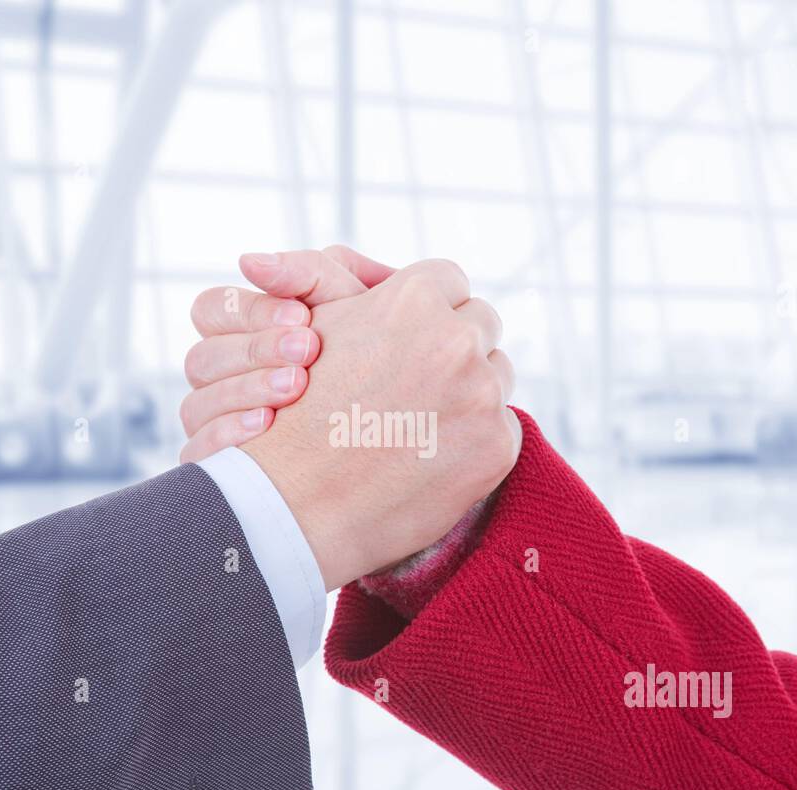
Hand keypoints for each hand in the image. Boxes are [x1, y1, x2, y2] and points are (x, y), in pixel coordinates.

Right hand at [178, 246, 393, 462]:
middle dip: (255, 352)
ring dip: (244, 392)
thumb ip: (308, 273)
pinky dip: (227, 435)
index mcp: (239, 332)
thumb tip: (249, 262)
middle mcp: (220, 377)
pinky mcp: (221, 466)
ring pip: (197, 405)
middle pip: (202, 359)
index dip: (249, 312)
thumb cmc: (374, 348)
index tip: (302, 317)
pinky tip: (267, 426)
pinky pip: (199, 453)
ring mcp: (215, 422)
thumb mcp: (350, 303)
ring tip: (297, 388)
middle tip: (308, 351)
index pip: (212, 310)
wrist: (408, 413)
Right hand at [240, 258, 520, 589]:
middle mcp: (455, 340)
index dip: (428, 309)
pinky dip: (476, 439)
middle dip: (456, 345)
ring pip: (498, 373)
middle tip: (418, 381)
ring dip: (472, 389)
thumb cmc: (293, 414)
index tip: (411, 336)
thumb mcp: (316, 330)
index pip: (449, 280)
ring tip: (421, 421)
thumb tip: (383, 275)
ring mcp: (482, 394)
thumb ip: (362, 292)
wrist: (294, 507)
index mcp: (411, 299)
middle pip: (482, 323)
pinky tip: (433, 455)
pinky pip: (503, 426)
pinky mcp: (498, 445)